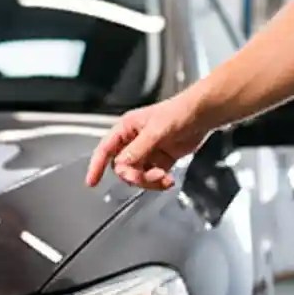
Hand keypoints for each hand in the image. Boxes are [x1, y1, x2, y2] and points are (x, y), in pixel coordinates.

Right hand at [85, 94, 211, 190]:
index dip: (96, 165)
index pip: (105, 149)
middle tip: (149, 176)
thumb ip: (138, 150)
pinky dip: (159, 182)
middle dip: (135, 176)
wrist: (201, 116)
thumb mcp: (156, 131)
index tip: (92, 181)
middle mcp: (134, 141)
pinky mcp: (160, 160)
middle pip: (122, 167)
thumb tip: (122, 165)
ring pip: (137, 175)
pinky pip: (152, 177)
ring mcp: (147, 152)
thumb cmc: (178, 112)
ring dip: (149, 181)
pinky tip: (168, 180)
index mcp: (127, 129)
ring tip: (163, 178)